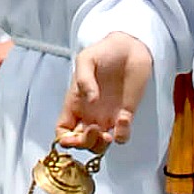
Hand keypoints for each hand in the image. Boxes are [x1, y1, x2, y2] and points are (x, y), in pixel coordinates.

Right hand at [58, 32, 154, 150]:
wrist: (130, 47)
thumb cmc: (104, 52)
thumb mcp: (86, 59)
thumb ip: (84, 79)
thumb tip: (90, 100)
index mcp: (75, 103)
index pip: (63, 130)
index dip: (66, 140)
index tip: (72, 138)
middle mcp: (89, 114)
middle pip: (81, 142)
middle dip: (84, 144)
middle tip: (94, 131)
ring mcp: (107, 117)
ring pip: (100, 145)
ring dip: (101, 145)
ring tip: (108, 134)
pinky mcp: (125, 116)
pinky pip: (122, 136)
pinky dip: (122, 134)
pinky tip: (123, 118)